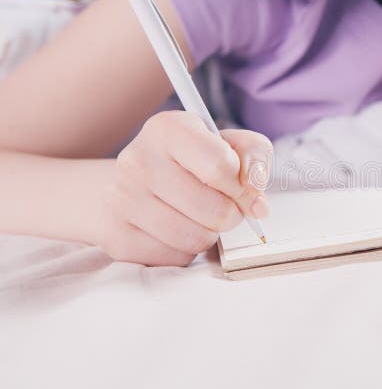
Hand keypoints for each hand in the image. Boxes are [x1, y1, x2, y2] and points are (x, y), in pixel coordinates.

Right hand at [97, 111, 272, 266]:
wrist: (134, 184)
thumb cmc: (192, 162)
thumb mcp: (229, 145)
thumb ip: (254, 157)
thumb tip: (257, 200)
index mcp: (168, 129)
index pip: (221, 166)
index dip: (243, 185)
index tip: (242, 188)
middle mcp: (137, 160)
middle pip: (215, 209)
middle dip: (231, 214)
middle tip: (225, 207)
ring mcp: (121, 199)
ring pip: (196, 239)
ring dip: (210, 234)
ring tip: (200, 218)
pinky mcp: (117, 236)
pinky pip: (175, 258)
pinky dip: (186, 251)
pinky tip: (177, 230)